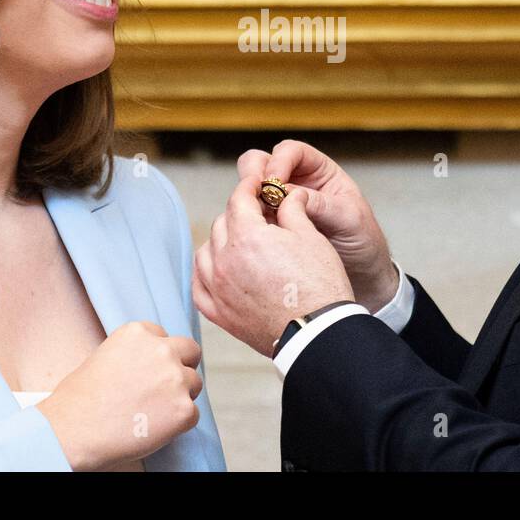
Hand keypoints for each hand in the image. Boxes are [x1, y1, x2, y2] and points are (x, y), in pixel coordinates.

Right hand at [35, 321, 201, 470]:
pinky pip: (192, 414)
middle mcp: (162, 350)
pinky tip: (153, 428)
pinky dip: (178, 424)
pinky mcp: (183, 409)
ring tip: (151, 413)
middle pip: (191, 352)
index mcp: (139, 332)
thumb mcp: (104, 356)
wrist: (72, 431)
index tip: (147, 374)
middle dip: (181, 368)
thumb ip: (134, 354)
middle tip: (164, 390)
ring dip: (179, 397)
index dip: (158, 358)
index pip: (165, 338)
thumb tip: (151, 365)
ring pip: (194, 384)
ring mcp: (175, 379)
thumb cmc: (79, 400)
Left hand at [193, 176, 353, 356]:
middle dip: (238, 213)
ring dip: (220, 241)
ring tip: (239, 241)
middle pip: (222, 224)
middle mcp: (225, 260)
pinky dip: (206, 273)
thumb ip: (293, 210)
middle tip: (256, 214)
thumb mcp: (311, 237)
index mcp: (247, 236)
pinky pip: (199, 286)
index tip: (255, 185)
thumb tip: (288, 196)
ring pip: (206, 252)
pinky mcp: (219, 313)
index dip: (249, 187)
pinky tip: (218, 269)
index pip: (238, 199)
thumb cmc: (320, 287)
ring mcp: (218, 289)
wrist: (318, 334)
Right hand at [237, 140, 398, 311]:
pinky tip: (259, 235)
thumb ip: (321, 204)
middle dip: (255, 175)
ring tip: (259, 219)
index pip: (291, 151)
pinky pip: (252, 216)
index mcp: (320, 171)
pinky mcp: (272, 226)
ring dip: (249, 199)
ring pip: (251, 189)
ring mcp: (281, 204)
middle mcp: (297, 182)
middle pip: (263, 162)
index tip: (274, 182)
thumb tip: (287, 192)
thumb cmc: (363, 240)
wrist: (363, 274)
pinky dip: (250, 221)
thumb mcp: (349, 219)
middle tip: (256, 196)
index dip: (279, 161)